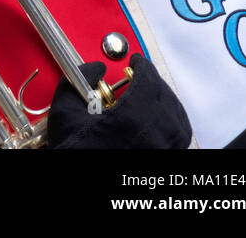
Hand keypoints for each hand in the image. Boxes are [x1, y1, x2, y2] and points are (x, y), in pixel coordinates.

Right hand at [47, 54, 191, 148]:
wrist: (82, 184)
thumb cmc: (76, 154)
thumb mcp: (66, 114)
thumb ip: (78, 81)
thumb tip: (94, 68)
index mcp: (131, 120)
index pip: (149, 81)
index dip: (142, 66)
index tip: (136, 61)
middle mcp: (155, 137)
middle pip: (166, 97)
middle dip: (153, 82)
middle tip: (140, 75)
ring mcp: (163, 152)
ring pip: (178, 118)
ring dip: (166, 101)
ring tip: (151, 96)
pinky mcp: (165, 162)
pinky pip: (180, 137)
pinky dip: (173, 123)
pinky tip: (159, 121)